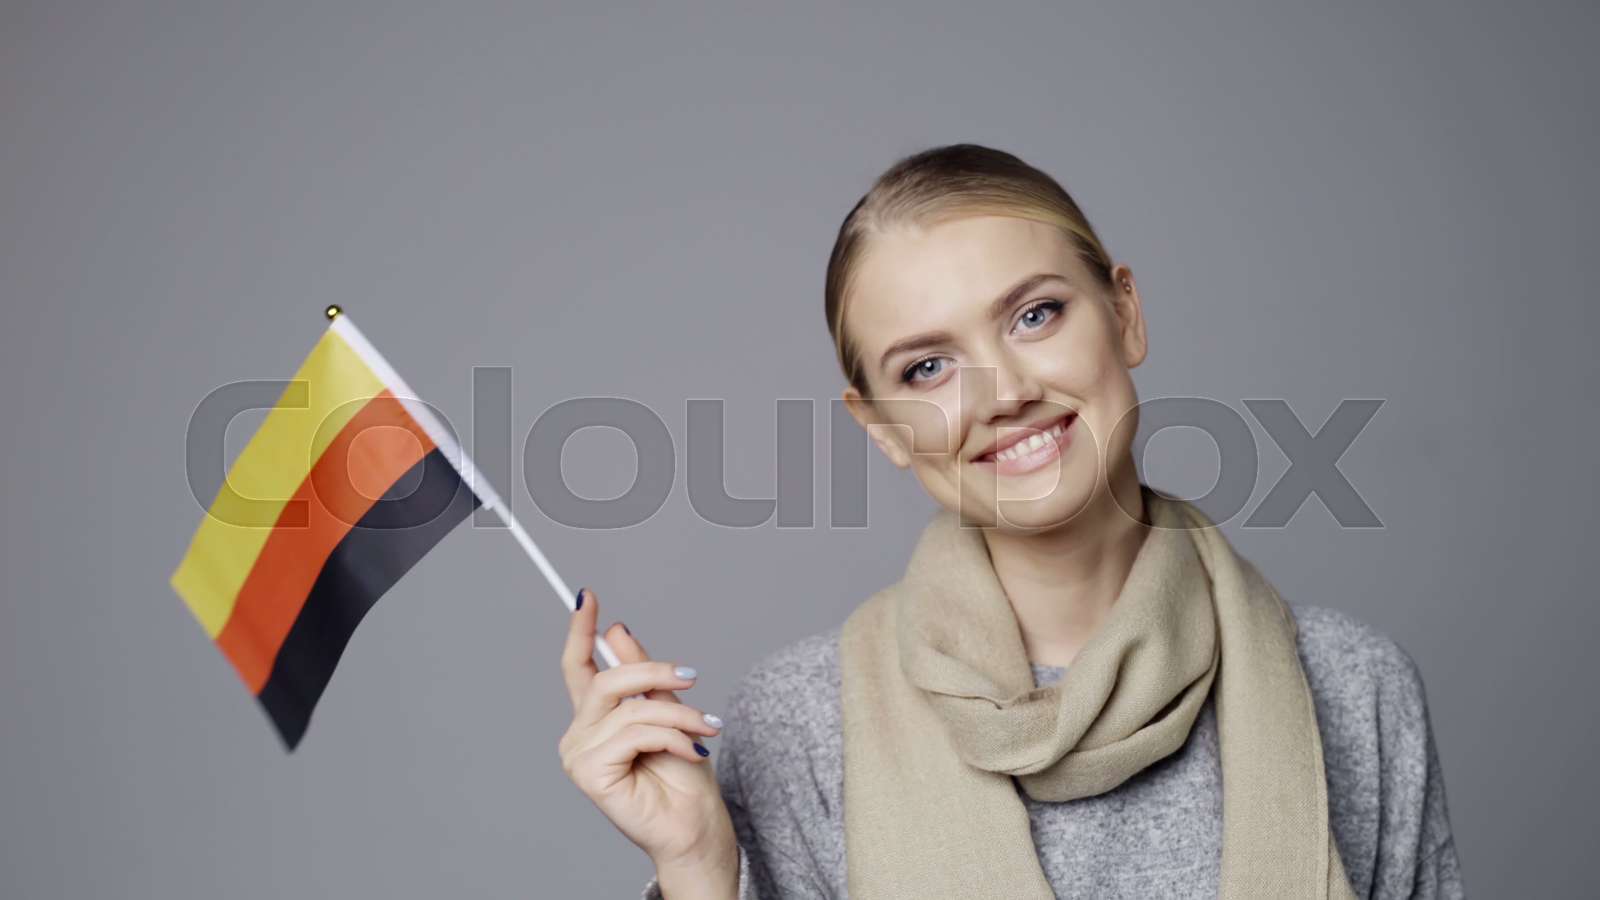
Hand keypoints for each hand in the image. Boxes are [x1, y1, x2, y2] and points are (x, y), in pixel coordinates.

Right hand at [557, 588, 738, 894]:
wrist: (696, 825)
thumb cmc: (683, 776)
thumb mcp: (669, 711)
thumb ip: (642, 675)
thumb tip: (618, 632)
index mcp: (596, 718)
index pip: (578, 666)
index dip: (580, 630)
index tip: (587, 596)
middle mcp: (580, 735)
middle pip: (605, 681)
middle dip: (652, 671)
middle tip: (691, 676)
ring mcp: (579, 755)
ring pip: (628, 708)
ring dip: (678, 714)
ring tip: (706, 728)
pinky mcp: (589, 773)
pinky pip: (633, 733)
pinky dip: (671, 737)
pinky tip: (690, 752)